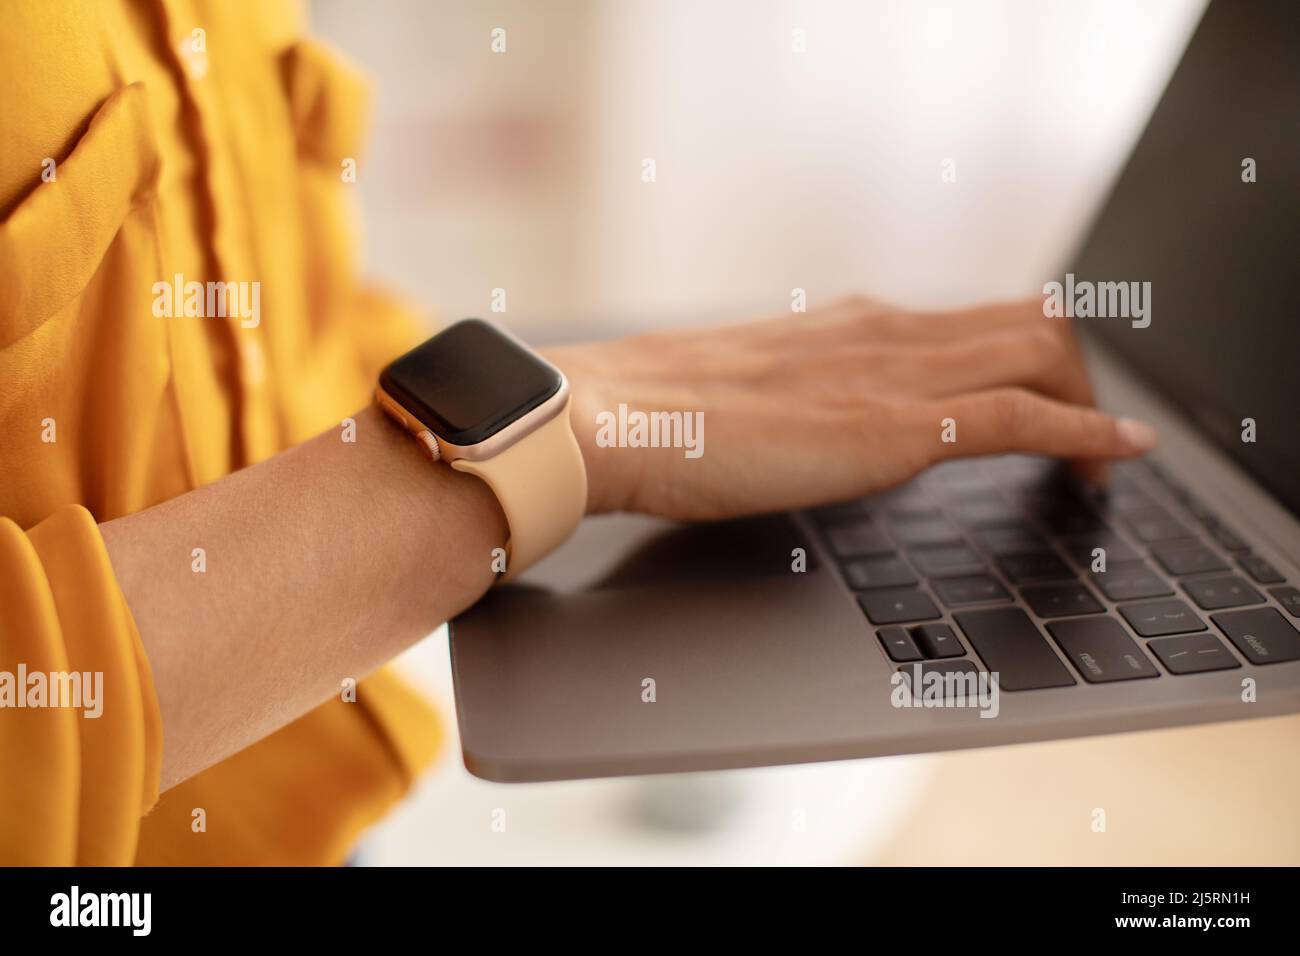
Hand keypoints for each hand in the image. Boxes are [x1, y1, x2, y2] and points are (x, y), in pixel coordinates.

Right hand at [545, 296, 1157, 520]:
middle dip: (1077, 374)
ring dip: (1090, 403)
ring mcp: (896, 372)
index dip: (1031, 356)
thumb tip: (810, 429)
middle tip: (1088, 431)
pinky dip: (1085, 433)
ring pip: (1042, 352)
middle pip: (1028, 321)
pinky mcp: (898, 425)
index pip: (972, 320)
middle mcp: (885, 331)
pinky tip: (1114, 459)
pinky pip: (1024, 416)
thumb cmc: (661, 415)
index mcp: (851, 325)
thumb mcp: (751, 394)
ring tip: (1102, 458)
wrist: (617, 418)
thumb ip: (798, 398)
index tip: (1048, 399)